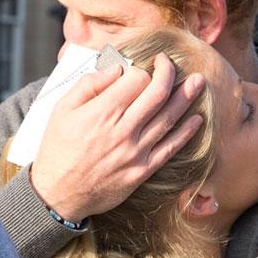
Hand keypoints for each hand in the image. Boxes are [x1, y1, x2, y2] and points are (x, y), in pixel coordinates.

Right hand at [29, 54, 204, 220]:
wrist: (58, 193)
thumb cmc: (58, 149)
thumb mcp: (61, 109)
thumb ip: (88, 85)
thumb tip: (116, 69)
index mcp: (103, 111)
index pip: (137, 79)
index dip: (141, 69)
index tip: (141, 69)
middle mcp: (123, 129)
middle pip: (158, 93)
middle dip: (170, 73)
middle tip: (171, 64)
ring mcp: (135, 151)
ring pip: (169, 118)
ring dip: (187, 97)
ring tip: (199, 82)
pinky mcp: (142, 170)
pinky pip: (170, 148)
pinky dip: (187, 132)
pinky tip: (197, 119)